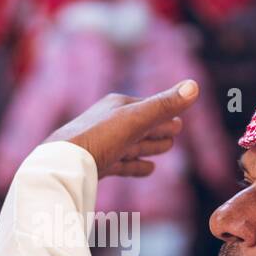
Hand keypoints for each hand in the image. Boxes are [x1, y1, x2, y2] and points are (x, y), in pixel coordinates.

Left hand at [45, 80, 198, 178]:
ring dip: (150, 146)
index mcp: (117, 106)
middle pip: (141, 125)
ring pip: (132, 144)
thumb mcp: (135, 120)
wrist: (61, 167)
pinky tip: (148, 169)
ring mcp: (101, 145)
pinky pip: (122, 164)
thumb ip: (164, 105)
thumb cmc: (97, 139)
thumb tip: (194, 86)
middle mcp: (108, 122)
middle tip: (176, 132)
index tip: (181, 119)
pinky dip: (137, 165)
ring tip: (165, 149)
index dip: (166, 113)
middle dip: (159, 128)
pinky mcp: (96, 166)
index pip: (148, 107)